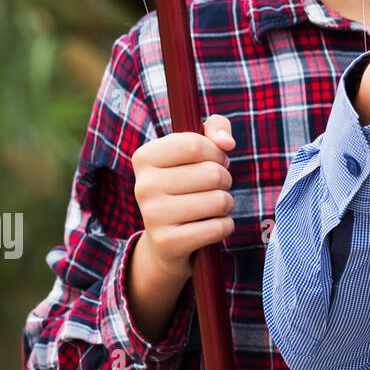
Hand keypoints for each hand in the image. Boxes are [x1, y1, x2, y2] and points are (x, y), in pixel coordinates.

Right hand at [131, 114, 236, 283]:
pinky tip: (209, 226)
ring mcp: (152, 215)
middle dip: (225, 180)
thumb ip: (216, 127)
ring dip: (226, 204)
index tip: (213, 161)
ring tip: (211, 207)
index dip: (216, 153)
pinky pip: (219, 227)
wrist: (166, 241)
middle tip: (213, 187)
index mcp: (144, 157)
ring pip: (220, 201)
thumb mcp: (199, 148)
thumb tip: (226, 142)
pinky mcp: (167, 242)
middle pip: (213, 173)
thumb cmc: (187, 183)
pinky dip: (225, 225)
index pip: (196, 144)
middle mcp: (143, 185)